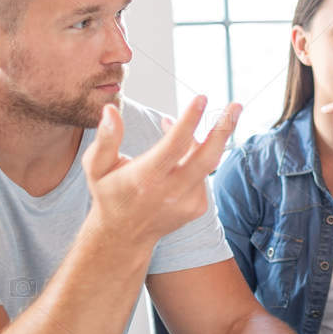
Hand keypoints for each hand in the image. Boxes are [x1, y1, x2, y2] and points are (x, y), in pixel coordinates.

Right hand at [83, 96, 238, 248]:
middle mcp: (171, 192)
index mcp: (146, 178)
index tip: (202, 98)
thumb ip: (105, 139)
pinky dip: (197, 157)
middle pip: (207, 157)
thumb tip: (110, 109)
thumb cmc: (109, 193)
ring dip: (202, 139)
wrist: (124, 235)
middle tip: (236, 106)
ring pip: (205, 162)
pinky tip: (182, 154)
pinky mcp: (198, 207)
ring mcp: (188, 202)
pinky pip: (203, 174)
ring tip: (192, 122)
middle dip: (224, 129)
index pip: (174, 145)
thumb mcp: (96, 167)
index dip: (190, 120)